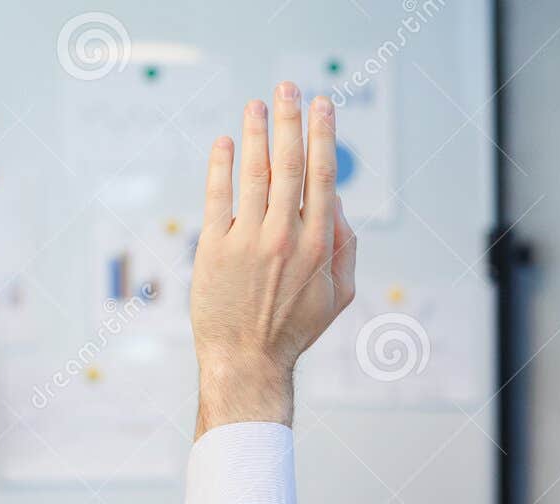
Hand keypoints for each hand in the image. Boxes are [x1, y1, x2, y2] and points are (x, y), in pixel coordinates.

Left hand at [190, 82, 356, 435]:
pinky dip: (221, 165)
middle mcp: (284, 236)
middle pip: (289, 163)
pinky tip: (223, 143)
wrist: (246, 360)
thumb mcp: (338, 296)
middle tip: (287, 87)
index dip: (322, 135)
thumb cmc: (294, 329)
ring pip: (254, 173)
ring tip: (254, 105)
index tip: (321, 105)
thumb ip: (345, 247)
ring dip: (255, 133)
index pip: (322, 175)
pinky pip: (218, 196)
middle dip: (290, 119)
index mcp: (318, 244)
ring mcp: (248, 240)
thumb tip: (336, 201)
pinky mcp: (214, 247)